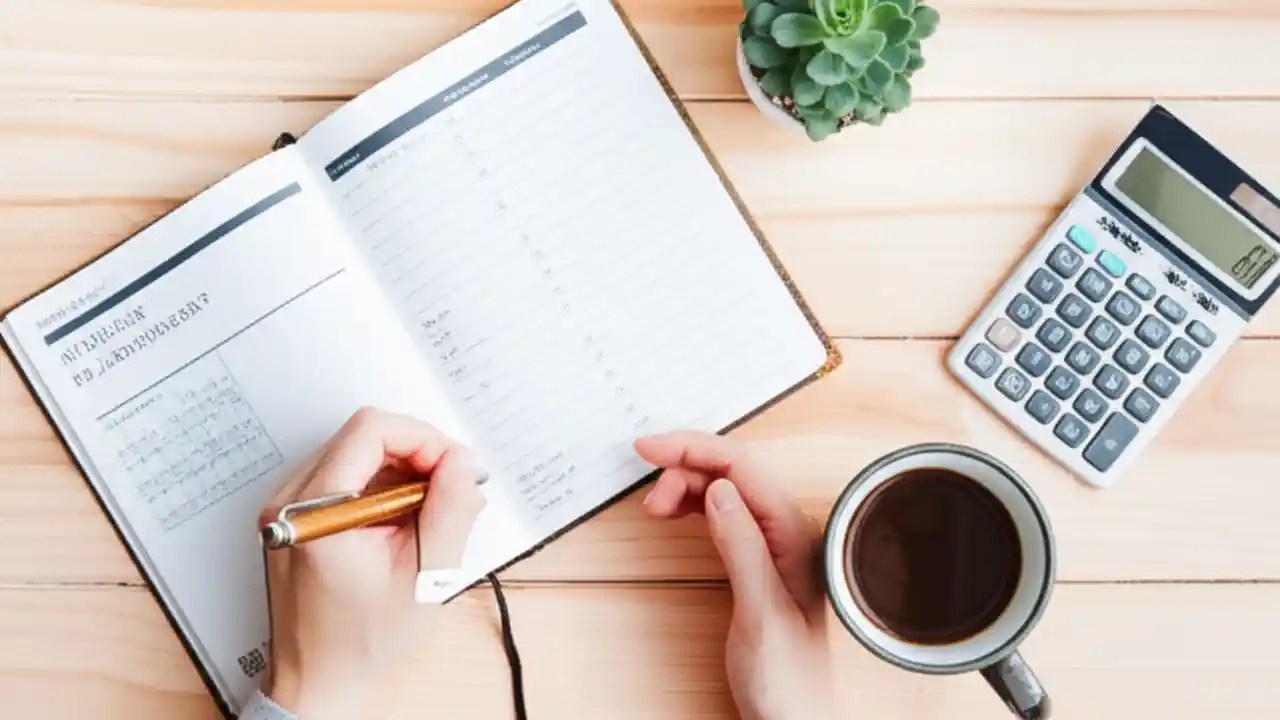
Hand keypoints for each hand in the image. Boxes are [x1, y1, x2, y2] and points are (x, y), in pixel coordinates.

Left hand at [261, 408, 485, 719]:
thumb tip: (462, 460)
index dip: (423, 439)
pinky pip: (345, 476)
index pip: (371, 430)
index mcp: (316, 511)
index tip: (453, 469)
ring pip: (356, 453)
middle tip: (450, 491)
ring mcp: (288, 507)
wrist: (318, 680)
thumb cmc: (362, 640)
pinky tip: (400, 523)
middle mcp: (291, 501)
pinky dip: (382, 488)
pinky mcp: (296, 515)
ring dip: (402, 473)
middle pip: (363, 437)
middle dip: (418, 456)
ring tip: (425, 516)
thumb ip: (450, 510)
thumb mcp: (424, 576)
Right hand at [635, 432, 834, 719]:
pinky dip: (692, 505)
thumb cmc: (787, 678)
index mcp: (792, 534)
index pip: (740, 467)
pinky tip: (674, 513)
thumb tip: (718, 490)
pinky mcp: (757, 557)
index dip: (692, 449)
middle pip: (730, 471)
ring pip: (724, 489)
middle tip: (648, 500)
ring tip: (655, 510)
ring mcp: (772, 542)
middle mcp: (786, 530)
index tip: (648, 448)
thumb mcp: (759, 613)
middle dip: (683, 469)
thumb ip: (741, 547)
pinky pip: (723, 512)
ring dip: (684, 487)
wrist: (796, 717)